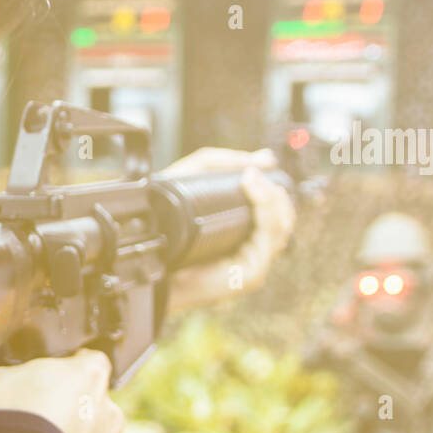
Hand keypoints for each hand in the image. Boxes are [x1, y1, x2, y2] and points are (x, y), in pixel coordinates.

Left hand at [161, 147, 295, 312]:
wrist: (150, 262)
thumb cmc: (168, 228)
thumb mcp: (191, 183)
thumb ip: (221, 165)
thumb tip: (266, 157)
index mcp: (244, 233)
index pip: (277, 210)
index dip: (273, 188)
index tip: (260, 166)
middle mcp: (252, 250)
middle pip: (283, 217)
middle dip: (273, 191)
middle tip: (252, 173)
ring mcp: (254, 263)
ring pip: (280, 227)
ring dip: (271, 199)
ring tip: (251, 179)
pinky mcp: (250, 274)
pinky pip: (268, 241)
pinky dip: (266, 216)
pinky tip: (255, 198)